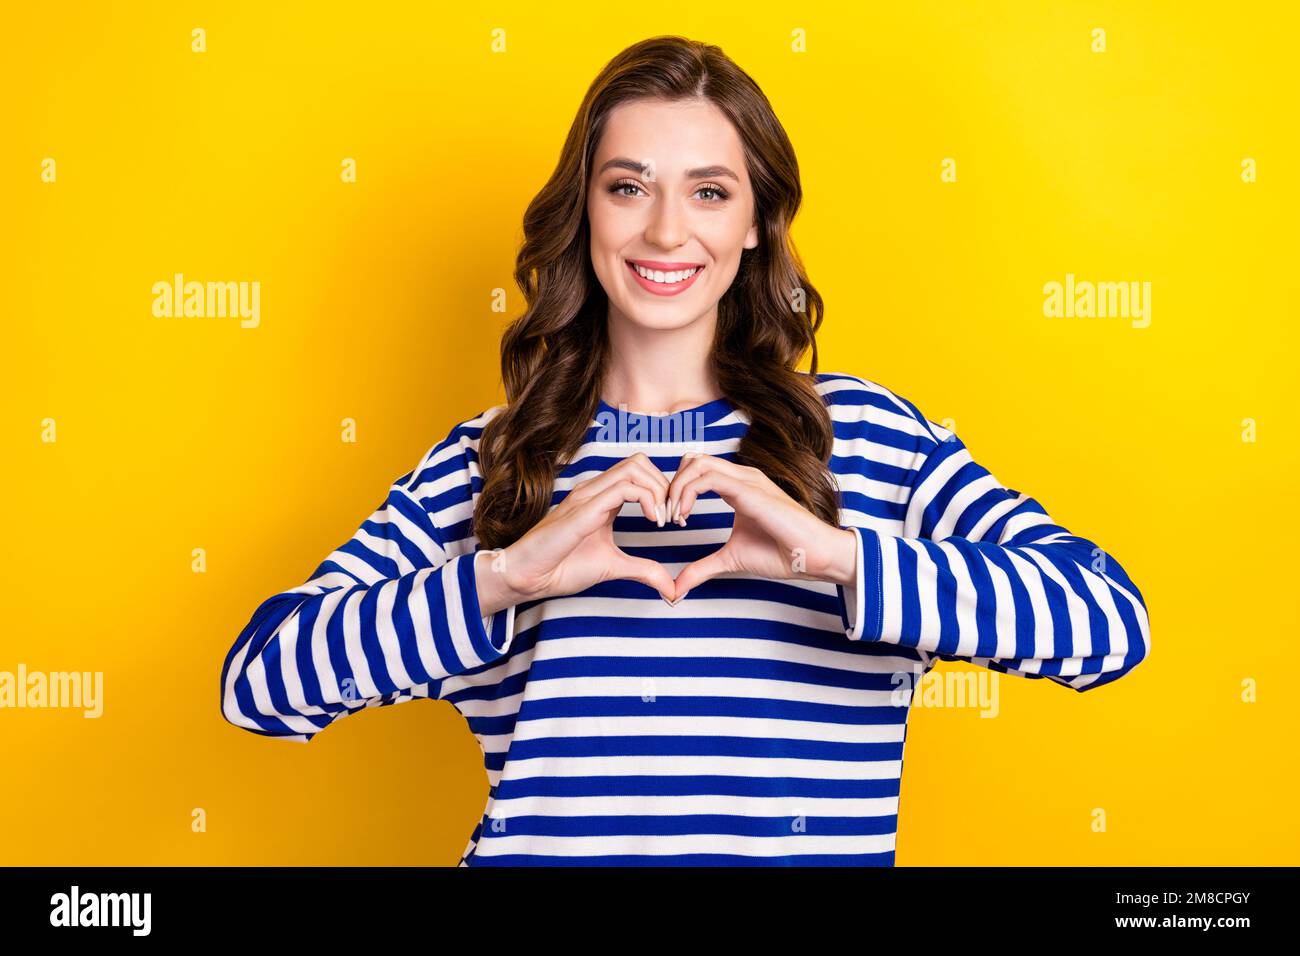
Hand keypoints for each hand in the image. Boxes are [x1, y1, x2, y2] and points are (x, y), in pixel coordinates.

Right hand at [475, 453, 675, 613]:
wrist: (528, 577)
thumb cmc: (561, 568)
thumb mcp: (614, 567)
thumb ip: (643, 571)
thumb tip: (671, 589)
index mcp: (601, 498)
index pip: (639, 472)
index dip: (663, 490)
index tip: (672, 520)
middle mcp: (594, 490)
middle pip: (640, 461)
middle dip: (665, 485)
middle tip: (672, 517)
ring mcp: (588, 496)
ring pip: (634, 467)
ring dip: (659, 490)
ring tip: (663, 519)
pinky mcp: (584, 509)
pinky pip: (623, 488)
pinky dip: (648, 500)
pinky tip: (654, 521)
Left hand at [666, 453, 856, 601]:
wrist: (813, 557)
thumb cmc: (782, 554)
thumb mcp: (730, 560)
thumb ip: (703, 568)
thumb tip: (678, 588)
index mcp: (739, 486)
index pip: (697, 469)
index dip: (676, 490)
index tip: (672, 520)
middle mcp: (742, 476)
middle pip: (692, 459)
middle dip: (671, 485)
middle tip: (668, 516)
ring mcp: (747, 480)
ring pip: (697, 462)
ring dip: (676, 488)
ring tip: (675, 517)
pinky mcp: (749, 490)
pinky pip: (707, 478)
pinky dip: (687, 494)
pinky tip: (685, 517)